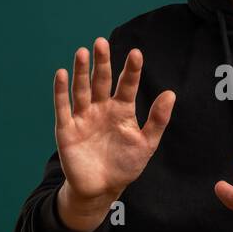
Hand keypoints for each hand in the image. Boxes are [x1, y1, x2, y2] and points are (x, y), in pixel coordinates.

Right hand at [54, 37, 175, 203]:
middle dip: (102, 63)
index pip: (127, 85)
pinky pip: (63, 108)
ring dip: (81, 72)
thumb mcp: (146, 144)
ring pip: (82, 90)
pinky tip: (62, 74)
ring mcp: (83, 117)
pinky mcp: (67, 129)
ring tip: (83, 52)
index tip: (136, 54)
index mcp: (122, 110)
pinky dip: (61, 91)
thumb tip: (171, 93)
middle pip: (101, 81)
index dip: (131, 70)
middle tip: (101, 42)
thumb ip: (157, 120)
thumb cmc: (125, 165)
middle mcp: (101, 109)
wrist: (102, 189)